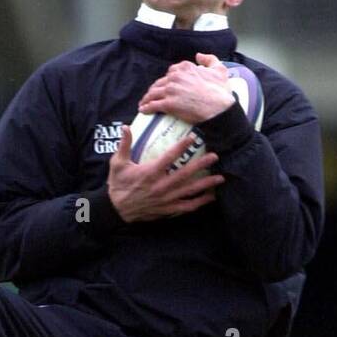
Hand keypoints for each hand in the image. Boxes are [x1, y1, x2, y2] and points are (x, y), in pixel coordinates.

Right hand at [107, 125, 223, 222]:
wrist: (116, 210)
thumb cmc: (117, 184)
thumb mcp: (117, 164)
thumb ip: (124, 145)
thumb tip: (125, 126)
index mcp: (150, 173)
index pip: (169, 157)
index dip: (181, 146)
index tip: (193, 137)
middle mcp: (160, 186)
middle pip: (185, 174)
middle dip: (201, 165)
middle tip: (215, 157)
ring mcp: (166, 199)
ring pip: (189, 191)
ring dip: (206, 184)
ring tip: (220, 178)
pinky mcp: (167, 209)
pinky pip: (187, 207)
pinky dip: (200, 202)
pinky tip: (211, 197)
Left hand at [138, 53, 233, 123]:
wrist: (219, 108)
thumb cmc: (221, 91)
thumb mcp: (219, 69)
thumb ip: (209, 59)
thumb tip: (199, 55)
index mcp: (186, 67)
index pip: (171, 72)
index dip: (168, 80)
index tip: (166, 86)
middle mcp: (176, 76)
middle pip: (160, 82)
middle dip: (155, 89)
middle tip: (151, 95)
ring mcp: (171, 90)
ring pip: (154, 93)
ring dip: (147, 98)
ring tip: (144, 103)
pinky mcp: (168, 104)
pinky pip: (153, 105)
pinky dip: (147, 107)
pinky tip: (143, 110)